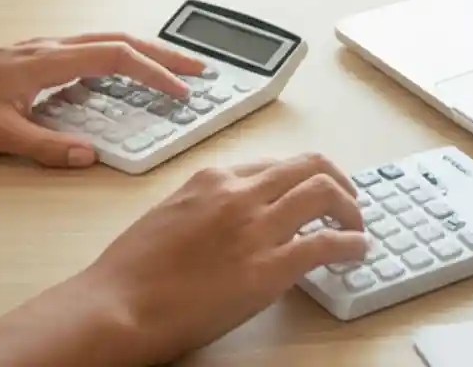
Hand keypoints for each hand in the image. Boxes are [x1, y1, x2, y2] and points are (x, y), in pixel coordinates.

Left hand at [0, 33, 203, 167]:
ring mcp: (47, 47)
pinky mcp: (40, 54)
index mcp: (49, 60)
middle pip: (123, 40)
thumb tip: (90, 156)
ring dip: (147, 51)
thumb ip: (48, 147)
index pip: (117, 57)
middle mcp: (52, 46)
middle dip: (166, 54)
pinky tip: (126, 70)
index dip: (154, 73)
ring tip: (175, 67)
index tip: (181, 91)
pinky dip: (123, 54)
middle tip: (201, 70)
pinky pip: (94, 46)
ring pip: (109, 39)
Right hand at [77, 154, 367, 363]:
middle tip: (346, 201)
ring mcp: (257, 228)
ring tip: (355, 225)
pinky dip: (351, 242)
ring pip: (325, 192)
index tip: (309, 192)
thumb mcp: (168, 217)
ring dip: (350, 207)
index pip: (274, 164)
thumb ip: (206, 210)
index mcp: (212, 179)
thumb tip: (233, 222)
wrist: (116, 307)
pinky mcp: (270, 268)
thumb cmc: (129, 274)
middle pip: (309, 166)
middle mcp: (239, 193)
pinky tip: (356, 250)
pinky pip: (328, 242)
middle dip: (336, 180)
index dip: (299, 178)